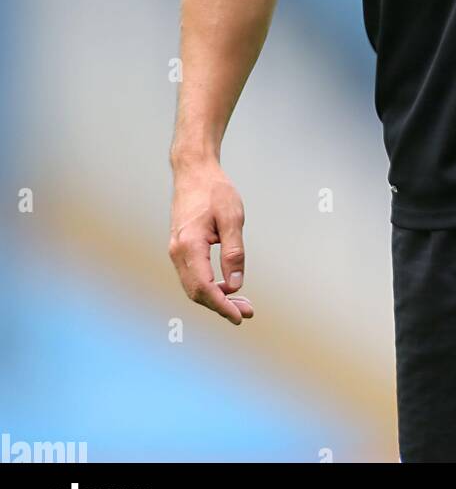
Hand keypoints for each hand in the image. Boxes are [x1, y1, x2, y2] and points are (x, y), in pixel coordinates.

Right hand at [168, 161, 253, 325]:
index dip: (222, 306)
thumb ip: (234, 252)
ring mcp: (176, 250)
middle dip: (221, 306)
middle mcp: (178, 252)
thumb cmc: (214, 191)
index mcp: (189, 246)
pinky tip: (227, 286)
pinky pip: (192, 275)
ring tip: (241, 302)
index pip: (204, 288)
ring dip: (216, 297)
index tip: (240, 317)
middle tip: (247, 312)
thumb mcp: (233, 218)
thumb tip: (236, 285)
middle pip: (197, 292)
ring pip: (193, 286)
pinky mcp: (180, 248)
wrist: (194, 171)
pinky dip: (209, 286)